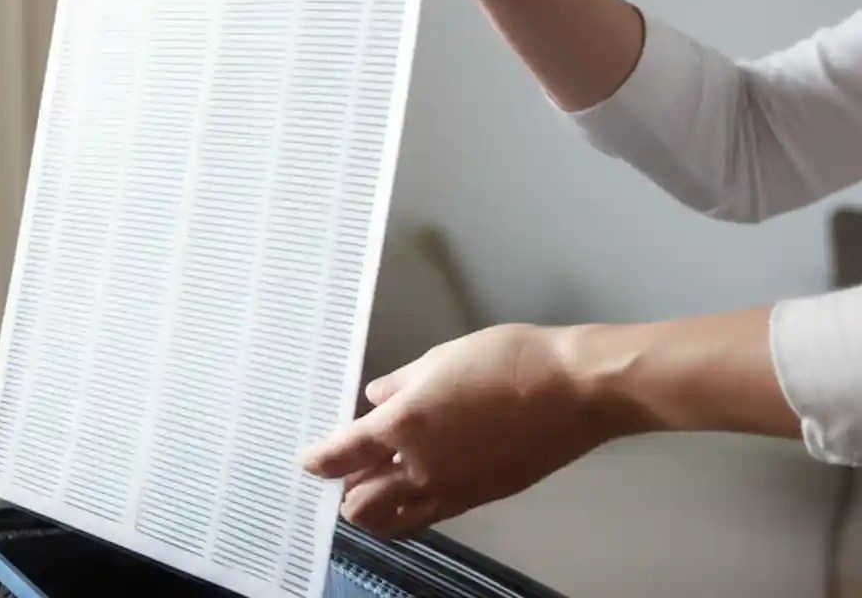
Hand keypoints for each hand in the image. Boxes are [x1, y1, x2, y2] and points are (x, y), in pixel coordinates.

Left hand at [300, 325, 615, 537]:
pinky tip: (409, 495)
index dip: (319, 460)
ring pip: (393, 520)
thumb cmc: (505, 360)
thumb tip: (376, 398)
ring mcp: (450, 489)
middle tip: (343, 474)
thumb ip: (401, 383)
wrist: (571, 389)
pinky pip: (428, 516)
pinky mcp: (479, 499)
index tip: (307, 463)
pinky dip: (408, 512)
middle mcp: (420, 467)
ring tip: (370, 492)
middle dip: (345, 491)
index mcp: (403, 425)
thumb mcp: (441, 358)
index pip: (343, 453)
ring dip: (373, 511)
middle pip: (361, 502)